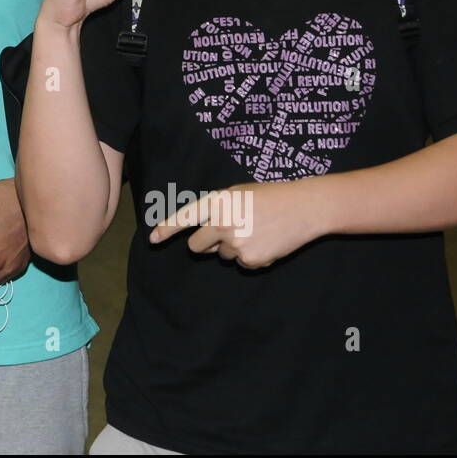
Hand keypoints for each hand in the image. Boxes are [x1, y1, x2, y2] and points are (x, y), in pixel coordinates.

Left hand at [149, 180, 330, 268]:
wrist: (303, 207)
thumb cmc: (269, 197)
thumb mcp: (237, 194)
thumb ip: (216, 210)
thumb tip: (203, 235)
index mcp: (217, 202)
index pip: (184, 217)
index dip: (167, 229)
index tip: (153, 239)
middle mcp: (222, 222)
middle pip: (197, 245)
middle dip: (205, 244)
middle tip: (226, 232)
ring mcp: (235, 243)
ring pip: (221, 254)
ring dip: (232, 247)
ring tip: (256, 230)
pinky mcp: (250, 259)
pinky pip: (241, 263)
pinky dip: (250, 256)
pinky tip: (266, 241)